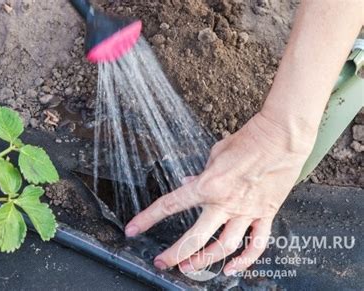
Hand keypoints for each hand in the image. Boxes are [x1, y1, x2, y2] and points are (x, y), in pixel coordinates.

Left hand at [124, 111, 314, 275]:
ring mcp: (247, 211)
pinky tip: (233, 269)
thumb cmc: (247, 141)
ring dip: (206, 261)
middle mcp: (225, 202)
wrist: (280, 137)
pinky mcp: (266, 214)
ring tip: (191, 267)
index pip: (170, 205)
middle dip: (176, 254)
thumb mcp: (215, 154)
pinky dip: (246, 260)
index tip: (133, 229)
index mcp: (208, 185)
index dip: (148, 218)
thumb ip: (200, 174)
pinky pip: (257, 243)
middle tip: (162, 262)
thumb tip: (187, 185)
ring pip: (225, 246)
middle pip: (197, 237)